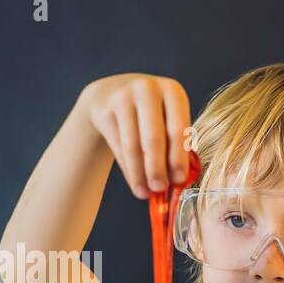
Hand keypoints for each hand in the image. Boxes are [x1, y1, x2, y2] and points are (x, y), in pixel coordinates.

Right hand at [78, 73, 192, 199]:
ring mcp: (122, 97)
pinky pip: (118, 146)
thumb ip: (176, 144)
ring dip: (140, 173)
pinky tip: (135, 183)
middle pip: (153, 137)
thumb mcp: (168, 118)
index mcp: (172, 91)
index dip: (179, 158)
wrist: (110, 93)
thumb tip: (178, 182)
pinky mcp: (104, 110)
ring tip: (145, 193)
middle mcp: (147, 89)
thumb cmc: (151, 113)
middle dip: (157, 168)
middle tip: (160, 189)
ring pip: (133, 145)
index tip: (179, 181)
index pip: (178, 129)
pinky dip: (128, 169)